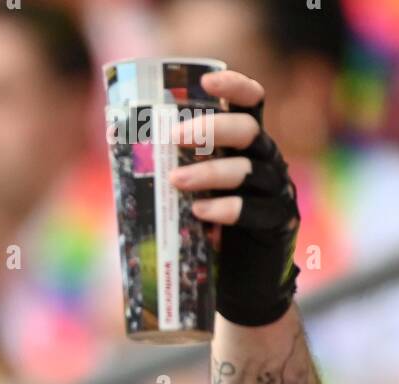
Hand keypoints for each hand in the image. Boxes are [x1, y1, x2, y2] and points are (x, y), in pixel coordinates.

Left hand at [168, 69, 299, 327]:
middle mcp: (267, 162)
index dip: (234, 86)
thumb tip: (119, 150)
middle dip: (212, 128)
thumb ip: (174, 171)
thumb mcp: (194, 196)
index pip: (252, 104)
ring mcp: (276, 191)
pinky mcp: (279, 222)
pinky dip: (224, 209)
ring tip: (175, 182)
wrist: (244, 287)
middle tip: (176, 137)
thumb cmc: (213, 235)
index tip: (206, 81)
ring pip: (247, 170)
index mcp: (248, 147)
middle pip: (248, 131)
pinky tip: (200, 213)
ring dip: (208, 172)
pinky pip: (252, 210)